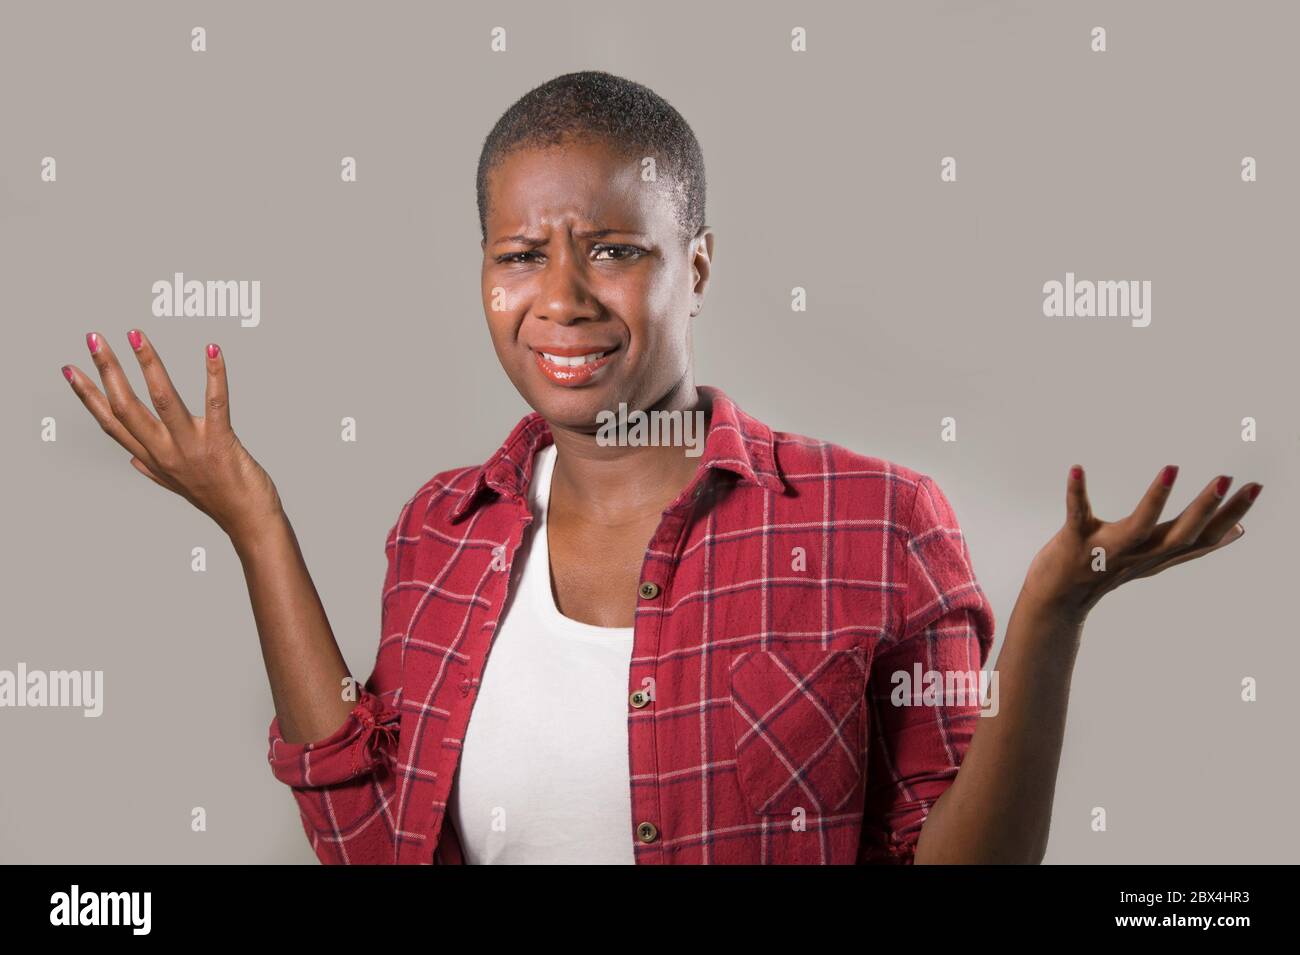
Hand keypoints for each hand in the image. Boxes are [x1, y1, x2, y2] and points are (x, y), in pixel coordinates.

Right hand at [61, 330, 282, 541]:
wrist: (249, 522)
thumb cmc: (218, 499)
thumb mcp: (177, 485)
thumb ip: (152, 469)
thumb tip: (132, 458)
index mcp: (152, 458)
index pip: (110, 422)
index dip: (87, 395)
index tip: (70, 369)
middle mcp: (165, 452)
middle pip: (126, 407)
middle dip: (108, 369)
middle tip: (95, 337)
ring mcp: (192, 447)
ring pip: (163, 399)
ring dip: (149, 363)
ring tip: (136, 335)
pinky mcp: (221, 442)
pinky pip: (216, 402)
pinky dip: (215, 373)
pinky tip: (212, 348)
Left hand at [1022, 464, 1260, 619]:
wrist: (1056, 601)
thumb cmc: (1108, 570)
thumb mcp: (1155, 558)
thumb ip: (1191, 544)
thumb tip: (1237, 531)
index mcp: (1158, 554)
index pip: (1203, 538)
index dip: (1230, 515)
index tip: (1255, 488)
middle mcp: (1137, 555)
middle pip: (1180, 535)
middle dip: (1205, 509)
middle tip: (1226, 478)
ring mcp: (1106, 550)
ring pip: (1138, 528)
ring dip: (1155, 499)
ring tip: (1171, 468)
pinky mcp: (1074, 543)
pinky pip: (1077, 514)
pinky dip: (1076, 492)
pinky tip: (1076, 469)